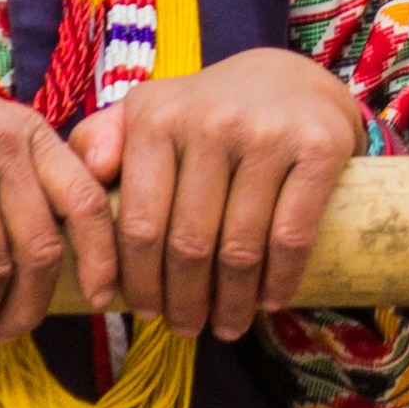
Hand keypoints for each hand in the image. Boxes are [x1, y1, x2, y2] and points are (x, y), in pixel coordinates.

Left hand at [68, 48, 365, 341]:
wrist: (292, 79)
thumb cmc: (206, 113)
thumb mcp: (149, 113)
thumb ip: (100, 138)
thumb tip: (89, 173)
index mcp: (158, 117)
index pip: (141, 224)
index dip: (140, 281)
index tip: (145, 312)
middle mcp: (210, 121)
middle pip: (189, 243)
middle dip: (185, 301)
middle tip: (186, 328)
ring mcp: (268, 134)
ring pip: (241, 248)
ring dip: (232, 303)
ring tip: (227, 326)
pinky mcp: (319, 148)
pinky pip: (292, 235)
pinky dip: (280, 280)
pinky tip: (270, 300)